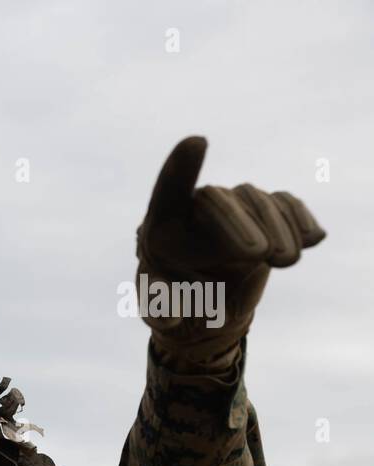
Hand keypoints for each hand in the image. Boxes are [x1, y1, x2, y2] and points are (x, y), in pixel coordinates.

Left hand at [136, 136, 325, 369]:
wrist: (205, 310)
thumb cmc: (173, 303)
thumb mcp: (160, 311)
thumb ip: (161, 309)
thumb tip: (171, 314)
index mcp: (162, 225)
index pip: (168, 190)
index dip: (181, 168)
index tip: (197, 143)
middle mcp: (197, 208)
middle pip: (219, 200)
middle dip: (240, 223)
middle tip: (256, 256)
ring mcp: (234, 209)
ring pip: (256, 201)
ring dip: (275, 228)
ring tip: (286, 262)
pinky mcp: (264, 217)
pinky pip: (284, 206)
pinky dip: (299, 220)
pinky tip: (312, 239)